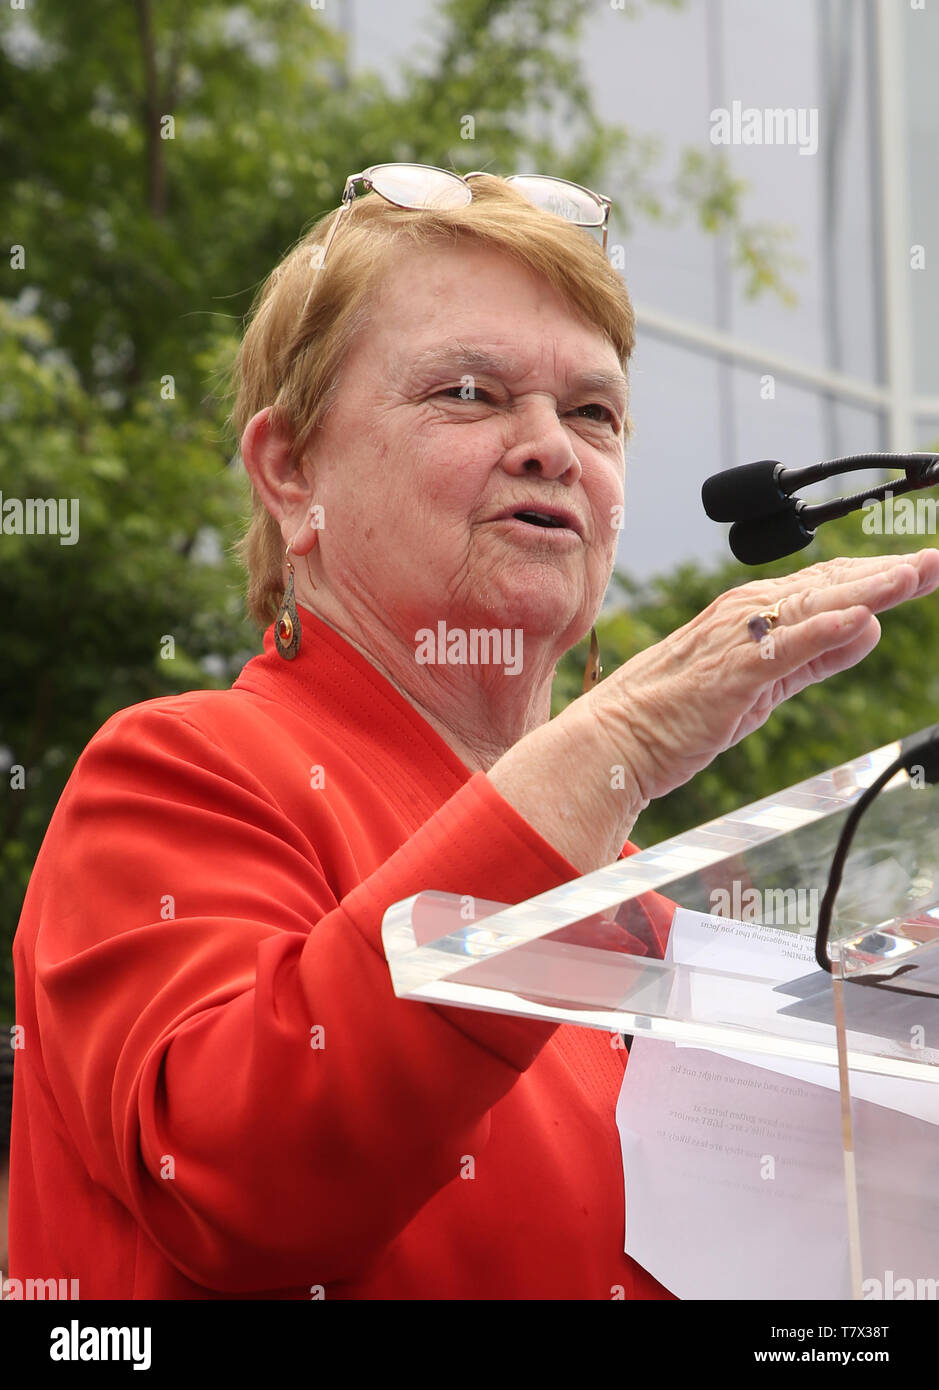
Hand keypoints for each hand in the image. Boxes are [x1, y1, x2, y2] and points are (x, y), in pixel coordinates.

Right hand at [588, 549, 938, 804]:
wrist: (615, 740)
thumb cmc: (679, 715)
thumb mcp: (763, 685)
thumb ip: (815, 657)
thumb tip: (868, 629)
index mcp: (752, 613)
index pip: (829, 585)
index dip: (880, 576)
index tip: (924, 567)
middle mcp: (746, 613)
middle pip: (831, 585)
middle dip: (890, 573)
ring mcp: (737, 639)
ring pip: (815, 605)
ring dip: (869, 588)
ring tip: (917, 573)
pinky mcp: (731, 673)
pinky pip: (785, 646)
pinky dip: (824, 629)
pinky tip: (862, 617)